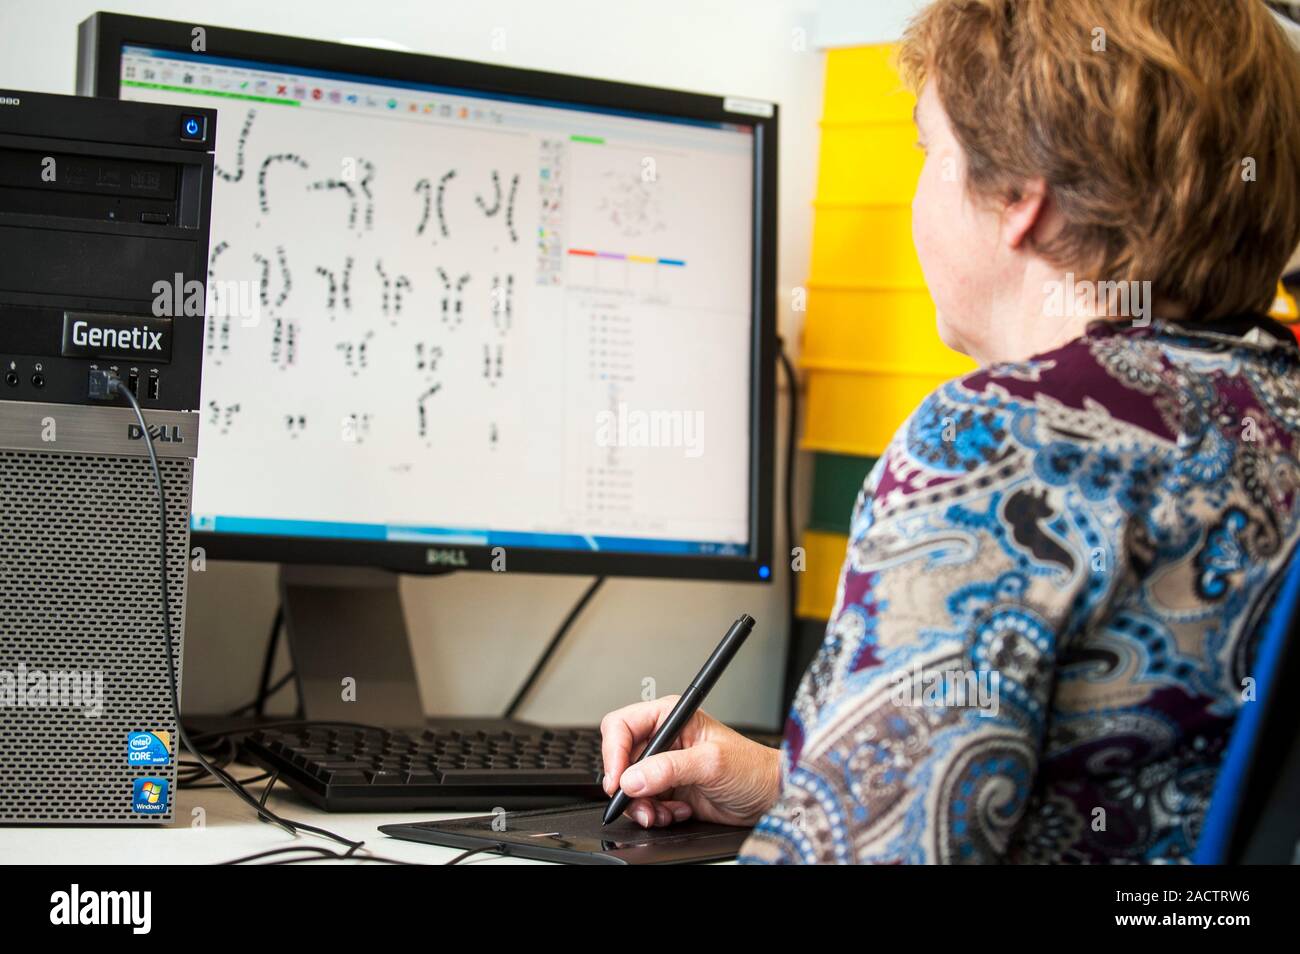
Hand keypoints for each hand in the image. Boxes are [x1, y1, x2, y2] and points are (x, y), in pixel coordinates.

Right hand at [599, 695, 780, 827]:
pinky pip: (645, 804)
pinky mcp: (669, 790)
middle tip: (640, 801)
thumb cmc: (751, 768)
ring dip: (643, 805)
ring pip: (630, 787)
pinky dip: (656, 814)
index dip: (613, 752)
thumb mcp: (710, 763)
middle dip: (628, 786)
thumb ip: (668, 769)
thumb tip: (632, 779)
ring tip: (663, 812)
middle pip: (621, 760)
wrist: (769, 798)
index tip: (618, 779)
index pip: (622, 726)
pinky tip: (678, 812)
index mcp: (671, 716)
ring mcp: (665, 767)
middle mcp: (664, 739)